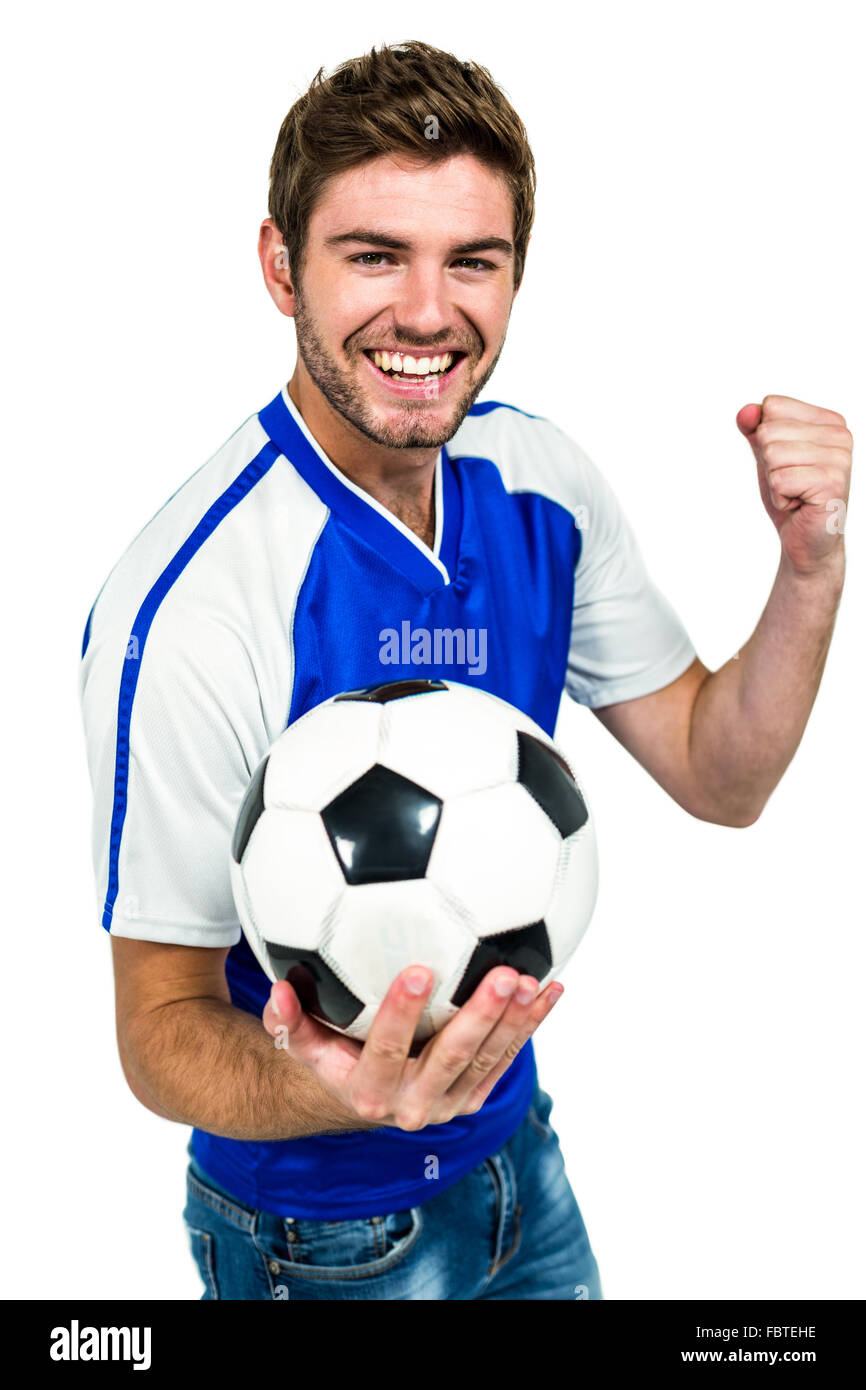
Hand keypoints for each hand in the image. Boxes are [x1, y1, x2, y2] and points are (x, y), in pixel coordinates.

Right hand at [261, 964, 562, 1129]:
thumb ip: (288, 1019)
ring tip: (532, 980)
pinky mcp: (474, 1097)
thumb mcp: (304, 1042)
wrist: (361, 1099)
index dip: (401, 1012)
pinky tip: (552, 990)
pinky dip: (530, 1026)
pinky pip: (506, 1060)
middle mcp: (413, 1105)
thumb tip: (278, 990)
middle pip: (451, 1058)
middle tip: (503, 975)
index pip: (387, 1049)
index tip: (419, 968)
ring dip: (514, 1022)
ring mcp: (450, 1103)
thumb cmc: (332, 1054)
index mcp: (370, 1091)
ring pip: (487, 1061)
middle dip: (479, 1016)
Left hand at [737, 394, 851, 576]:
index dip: (766, 439)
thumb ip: (754, 428)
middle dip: (768, 463)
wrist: (806, 541)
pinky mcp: (831, 482)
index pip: (772, 406)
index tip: (787, 463)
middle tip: (790, 483)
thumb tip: (745, 412)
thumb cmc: (791, 496)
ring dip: (774, 482)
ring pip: (772, 454)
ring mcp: (839, 458)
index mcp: (829, 421)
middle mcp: (840, 434)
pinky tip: (799, 505)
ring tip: (796, 494)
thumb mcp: (767, 456)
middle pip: (769, 430)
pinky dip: (780, 498)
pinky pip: (779, 480)